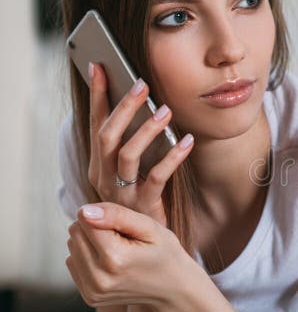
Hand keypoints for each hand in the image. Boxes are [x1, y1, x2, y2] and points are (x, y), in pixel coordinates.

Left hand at [65, 201, 199, 311]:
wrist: (174, 289)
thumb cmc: (165, 253)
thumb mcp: (150, 227)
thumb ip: (117, 215)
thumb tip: (84, 212)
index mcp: (115, 257)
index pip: (86, 220)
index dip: (106, 217)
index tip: (125, 227)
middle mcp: (99, 277)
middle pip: (75, 233)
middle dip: (95, 229)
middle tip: (123, 239)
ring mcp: (93, 291)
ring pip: (72, 247)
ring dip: (91, 243)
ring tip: (119, 251)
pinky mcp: (89, 297)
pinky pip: (73, 263)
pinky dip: (89, 258)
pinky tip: (111, 263)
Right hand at [86, 62, 193, 226]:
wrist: (149, 245)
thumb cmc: (145, 200)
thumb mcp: (136, 170)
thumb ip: (135, 141)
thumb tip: (146, 101)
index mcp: (99, 165)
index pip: (96, 124)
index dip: (98, 95)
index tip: (99, 66)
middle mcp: (104, 178)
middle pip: (107, 137)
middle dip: (122, 107)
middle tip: (141, 84)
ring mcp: (122, 194)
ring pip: (127, 155)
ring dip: (147, 130)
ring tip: (166, 110)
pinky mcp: (144, 206)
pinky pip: (157, 178)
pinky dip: (172, 157)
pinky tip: (187, 141)